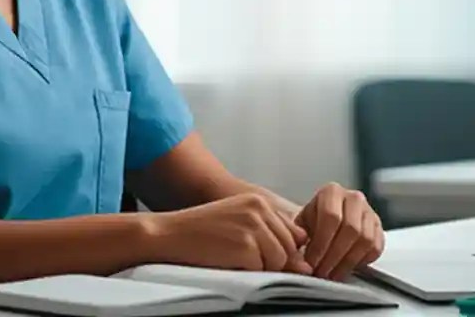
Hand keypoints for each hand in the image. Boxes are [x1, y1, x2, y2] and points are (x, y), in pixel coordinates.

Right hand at [149, 193, 312, 273]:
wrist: (169, 235)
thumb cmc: (201, 233)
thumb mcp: (239, 226)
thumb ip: (270, 237)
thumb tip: (305, 267)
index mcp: (259, 202)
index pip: (293, 234)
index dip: (280, 250)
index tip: (259, 254)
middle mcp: (260, 209)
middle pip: (289, 248)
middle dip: (271, 260)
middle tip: (240, 257)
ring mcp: (254, 226)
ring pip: (280, 261)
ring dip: (260, 267)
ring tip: (233, 258)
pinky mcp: (246, 245)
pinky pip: (262, 270)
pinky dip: (247, 272)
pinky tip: (227, 261)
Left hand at [295, 183, 384, 280]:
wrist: (327, 218)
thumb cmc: (312, 222)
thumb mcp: (300, 222)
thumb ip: (298, 235)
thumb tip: (297, 256)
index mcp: (332, 192)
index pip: (330, 217)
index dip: (320, 243)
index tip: (311, 262)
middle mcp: (354, 198)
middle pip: (350, 229)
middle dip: (333, 256)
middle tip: (321, 273)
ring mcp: (369, 212)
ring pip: (364, 240)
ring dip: (346, 263)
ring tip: (331, 275)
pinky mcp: (379, 228)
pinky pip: (375, 248)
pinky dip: (361, 262)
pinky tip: (345, 268)